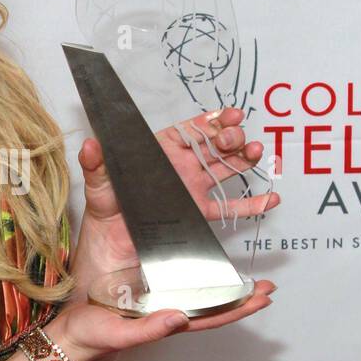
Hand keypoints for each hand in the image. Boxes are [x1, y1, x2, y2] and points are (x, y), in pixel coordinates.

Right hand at [48, 278, 276, 360]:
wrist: (69, 334)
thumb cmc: (91, 337)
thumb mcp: (120, 334)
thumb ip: (150, 330)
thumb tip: (179, 319)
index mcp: (167, 324)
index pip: (212, 317)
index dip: (239, 308)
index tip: (262, 298)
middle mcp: (167, 315)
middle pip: (213, 307)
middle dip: (241, 299)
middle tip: (267, 287)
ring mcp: (158, 305)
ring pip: (199, 297)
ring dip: (224, 288)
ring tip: (246, 279)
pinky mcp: (144, 295)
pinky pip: (178, 286)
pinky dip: (196, 278)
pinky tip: (203, 270)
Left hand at [70, 107, 278, 293]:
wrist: (112, 245)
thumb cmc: (105, 210)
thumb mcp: (98, 184)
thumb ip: (96, 164)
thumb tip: (90, 145)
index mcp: (161, 152)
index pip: (190, 130)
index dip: (212, 120)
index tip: (230, 114)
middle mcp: (181, 167)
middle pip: (214, 145)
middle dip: (230, 137)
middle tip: (236, 140)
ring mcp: (194, 189)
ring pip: (226, 168)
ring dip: (244, 159)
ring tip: (257, 153)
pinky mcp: (200, 213)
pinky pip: (229, 206)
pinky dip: (251, 203)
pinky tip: (269, 199)